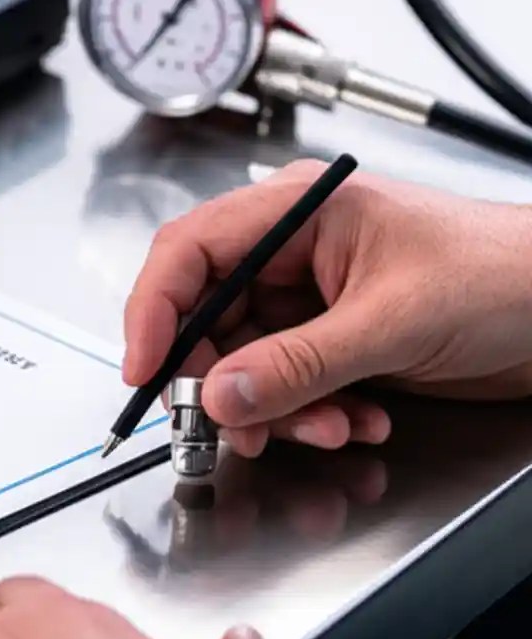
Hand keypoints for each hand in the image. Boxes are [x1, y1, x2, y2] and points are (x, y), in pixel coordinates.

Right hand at [124, 159, 531, 455]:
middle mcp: (290, 250)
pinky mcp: (329, 339)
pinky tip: (356, 420)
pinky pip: (285, 385)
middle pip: (206, 319)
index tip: (143, 372)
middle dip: (223, 381)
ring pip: (244, 363)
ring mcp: (308, 298)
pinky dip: (310, 413)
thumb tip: (219, 394)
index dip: (153, 312)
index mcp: (296, 211)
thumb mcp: (393, 321)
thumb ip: (298, 363)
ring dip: (278, 409)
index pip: (188, 252)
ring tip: (330, 427)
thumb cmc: (505, 274)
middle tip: (238, 426)